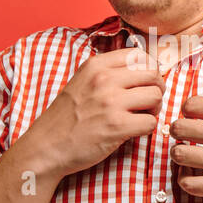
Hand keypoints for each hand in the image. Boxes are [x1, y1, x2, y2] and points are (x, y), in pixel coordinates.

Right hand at [33, 46, 163, 177]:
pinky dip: (147, 128)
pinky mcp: (117, 126)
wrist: (46, 147)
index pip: (139, 55)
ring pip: (156, 96)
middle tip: (148, 102)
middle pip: (153, 74)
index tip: (145, 82)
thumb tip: (142, 68)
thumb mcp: (81, 82)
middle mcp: (104, 79)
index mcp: (96, 65)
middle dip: (157, 88)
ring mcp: (111, 102)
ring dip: (154, 109)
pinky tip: (135, 131)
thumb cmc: (66, 117)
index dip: (149, 69)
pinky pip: (151, 122)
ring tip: (142, 116)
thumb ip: (107, 72)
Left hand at [169, 95, 202, 202]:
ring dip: (179, 156)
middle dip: (177, 133)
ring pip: (178, 154)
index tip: (192, 119)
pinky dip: (186, 181)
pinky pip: (188, 183)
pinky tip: (195, 179)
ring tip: (188, 159)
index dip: (187, 112)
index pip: (191, 103)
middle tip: (184, 139)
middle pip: (178, 127)